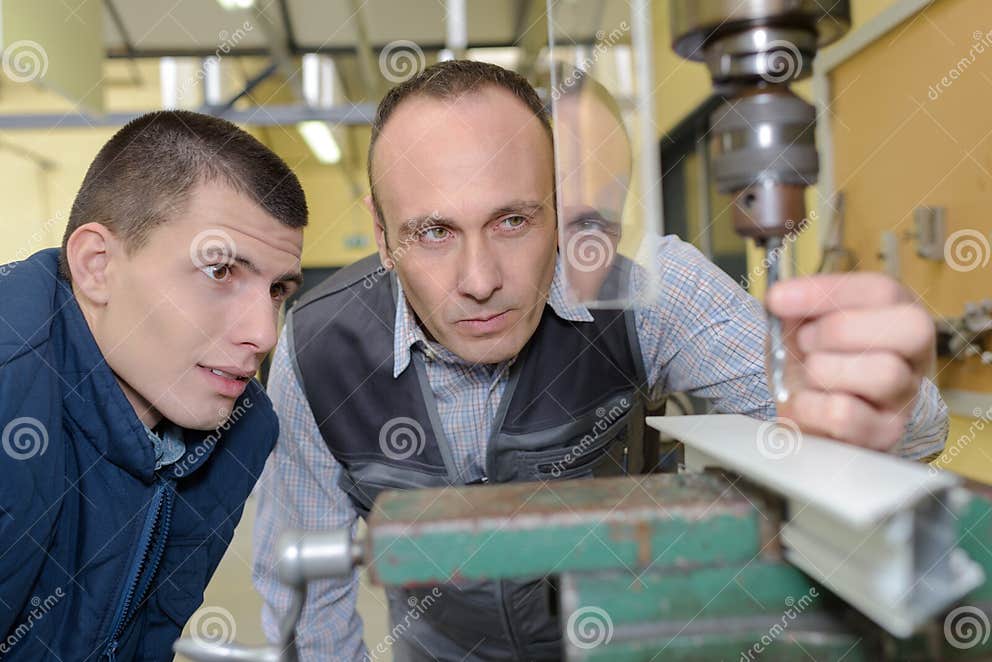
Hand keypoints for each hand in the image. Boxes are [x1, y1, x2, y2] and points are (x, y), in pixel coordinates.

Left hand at [765, 273, 934, 450]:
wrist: (802, 414)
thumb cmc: (810, 363)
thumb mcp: (800, 326)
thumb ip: (797, 308)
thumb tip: (782, 297)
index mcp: (896, 315)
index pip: (883, 291)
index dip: (827, 291)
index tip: (778, 297)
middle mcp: (913, 355)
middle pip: (910, 327)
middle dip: (839, 330)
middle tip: (805, 342)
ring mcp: (905, 397)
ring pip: (884, 373)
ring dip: (824, 370)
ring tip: (809, 376)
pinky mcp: (885, 435)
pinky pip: (847, 414)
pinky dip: (811, 406)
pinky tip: (806, 404)